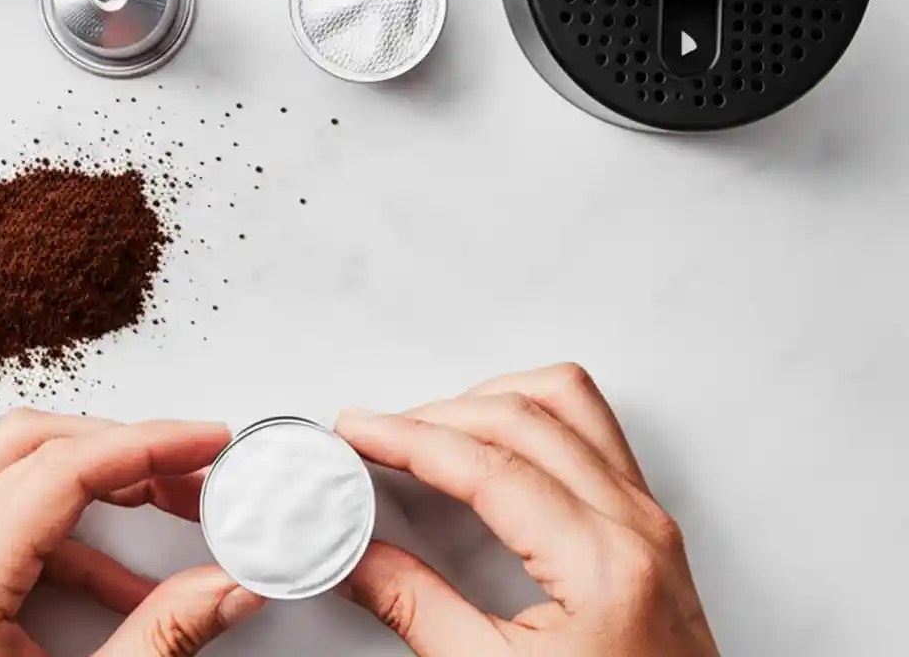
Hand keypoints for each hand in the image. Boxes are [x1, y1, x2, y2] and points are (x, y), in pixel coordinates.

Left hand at [0, 410, 265, 656]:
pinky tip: (129, 587)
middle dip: (129, 449)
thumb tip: (227, 587)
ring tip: (171, 511)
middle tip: (197, 474)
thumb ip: (162, 639)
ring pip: (18, 467)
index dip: (147, 444)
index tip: (206, 443)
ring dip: (101, 479)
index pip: (63, 469)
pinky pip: (8, 520)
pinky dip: (76, 534)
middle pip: (38, 447)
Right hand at [336, 363, 719, 656]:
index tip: (362, 431)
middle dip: (438, 414)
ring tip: (436, 427)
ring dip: (491, 400)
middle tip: (380, 432)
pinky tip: (495, 442)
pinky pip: (593, 429)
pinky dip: (532, 416)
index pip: (491, 464)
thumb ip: (420, 612)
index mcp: (604, 565)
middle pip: (526, 416)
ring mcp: (649, 521)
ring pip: (569, 402)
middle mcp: (636, 527)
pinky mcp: (648, 527)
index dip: (411, 438)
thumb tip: (363, 561)